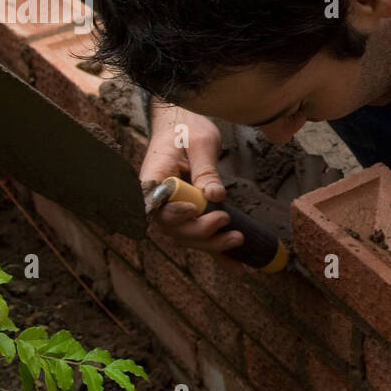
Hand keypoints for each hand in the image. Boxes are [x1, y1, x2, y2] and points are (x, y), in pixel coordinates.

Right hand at [139, 105, 242, 255]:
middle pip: (173, 228)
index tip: (195, 209)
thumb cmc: (187, 127)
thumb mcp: (199, 141)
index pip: (157, 206)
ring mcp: (173, 209)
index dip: (174, 215)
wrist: (182, 123)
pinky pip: (201, 237)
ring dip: (212, 244)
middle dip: (200, 232)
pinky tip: (238, 266)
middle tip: (224, 220)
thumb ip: (205, 168)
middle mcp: (159, 199)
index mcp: (153, 178)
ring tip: (238, 239)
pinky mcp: (190, 214)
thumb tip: (215, 196)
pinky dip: (218, 252)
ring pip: (187, 237)